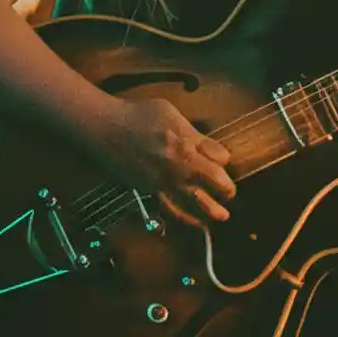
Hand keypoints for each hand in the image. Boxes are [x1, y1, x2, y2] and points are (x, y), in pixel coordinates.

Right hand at [90, 98, 235, 225]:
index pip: (221, 158)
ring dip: (211, 211)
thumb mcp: (173, 113)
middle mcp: (180, 166)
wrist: (107, 128)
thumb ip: (193, 133)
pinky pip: (170, 210)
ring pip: (195, 202)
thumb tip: (207, 146)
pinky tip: (193, 224)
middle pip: (214, 183)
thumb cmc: (140, 115)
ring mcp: (165, 181)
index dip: (224, 161)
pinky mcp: (149, 191)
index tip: (222, 161)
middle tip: (230, 193)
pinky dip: (184, 219)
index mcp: (188, 144)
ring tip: (222, 216)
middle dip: (226, 189)